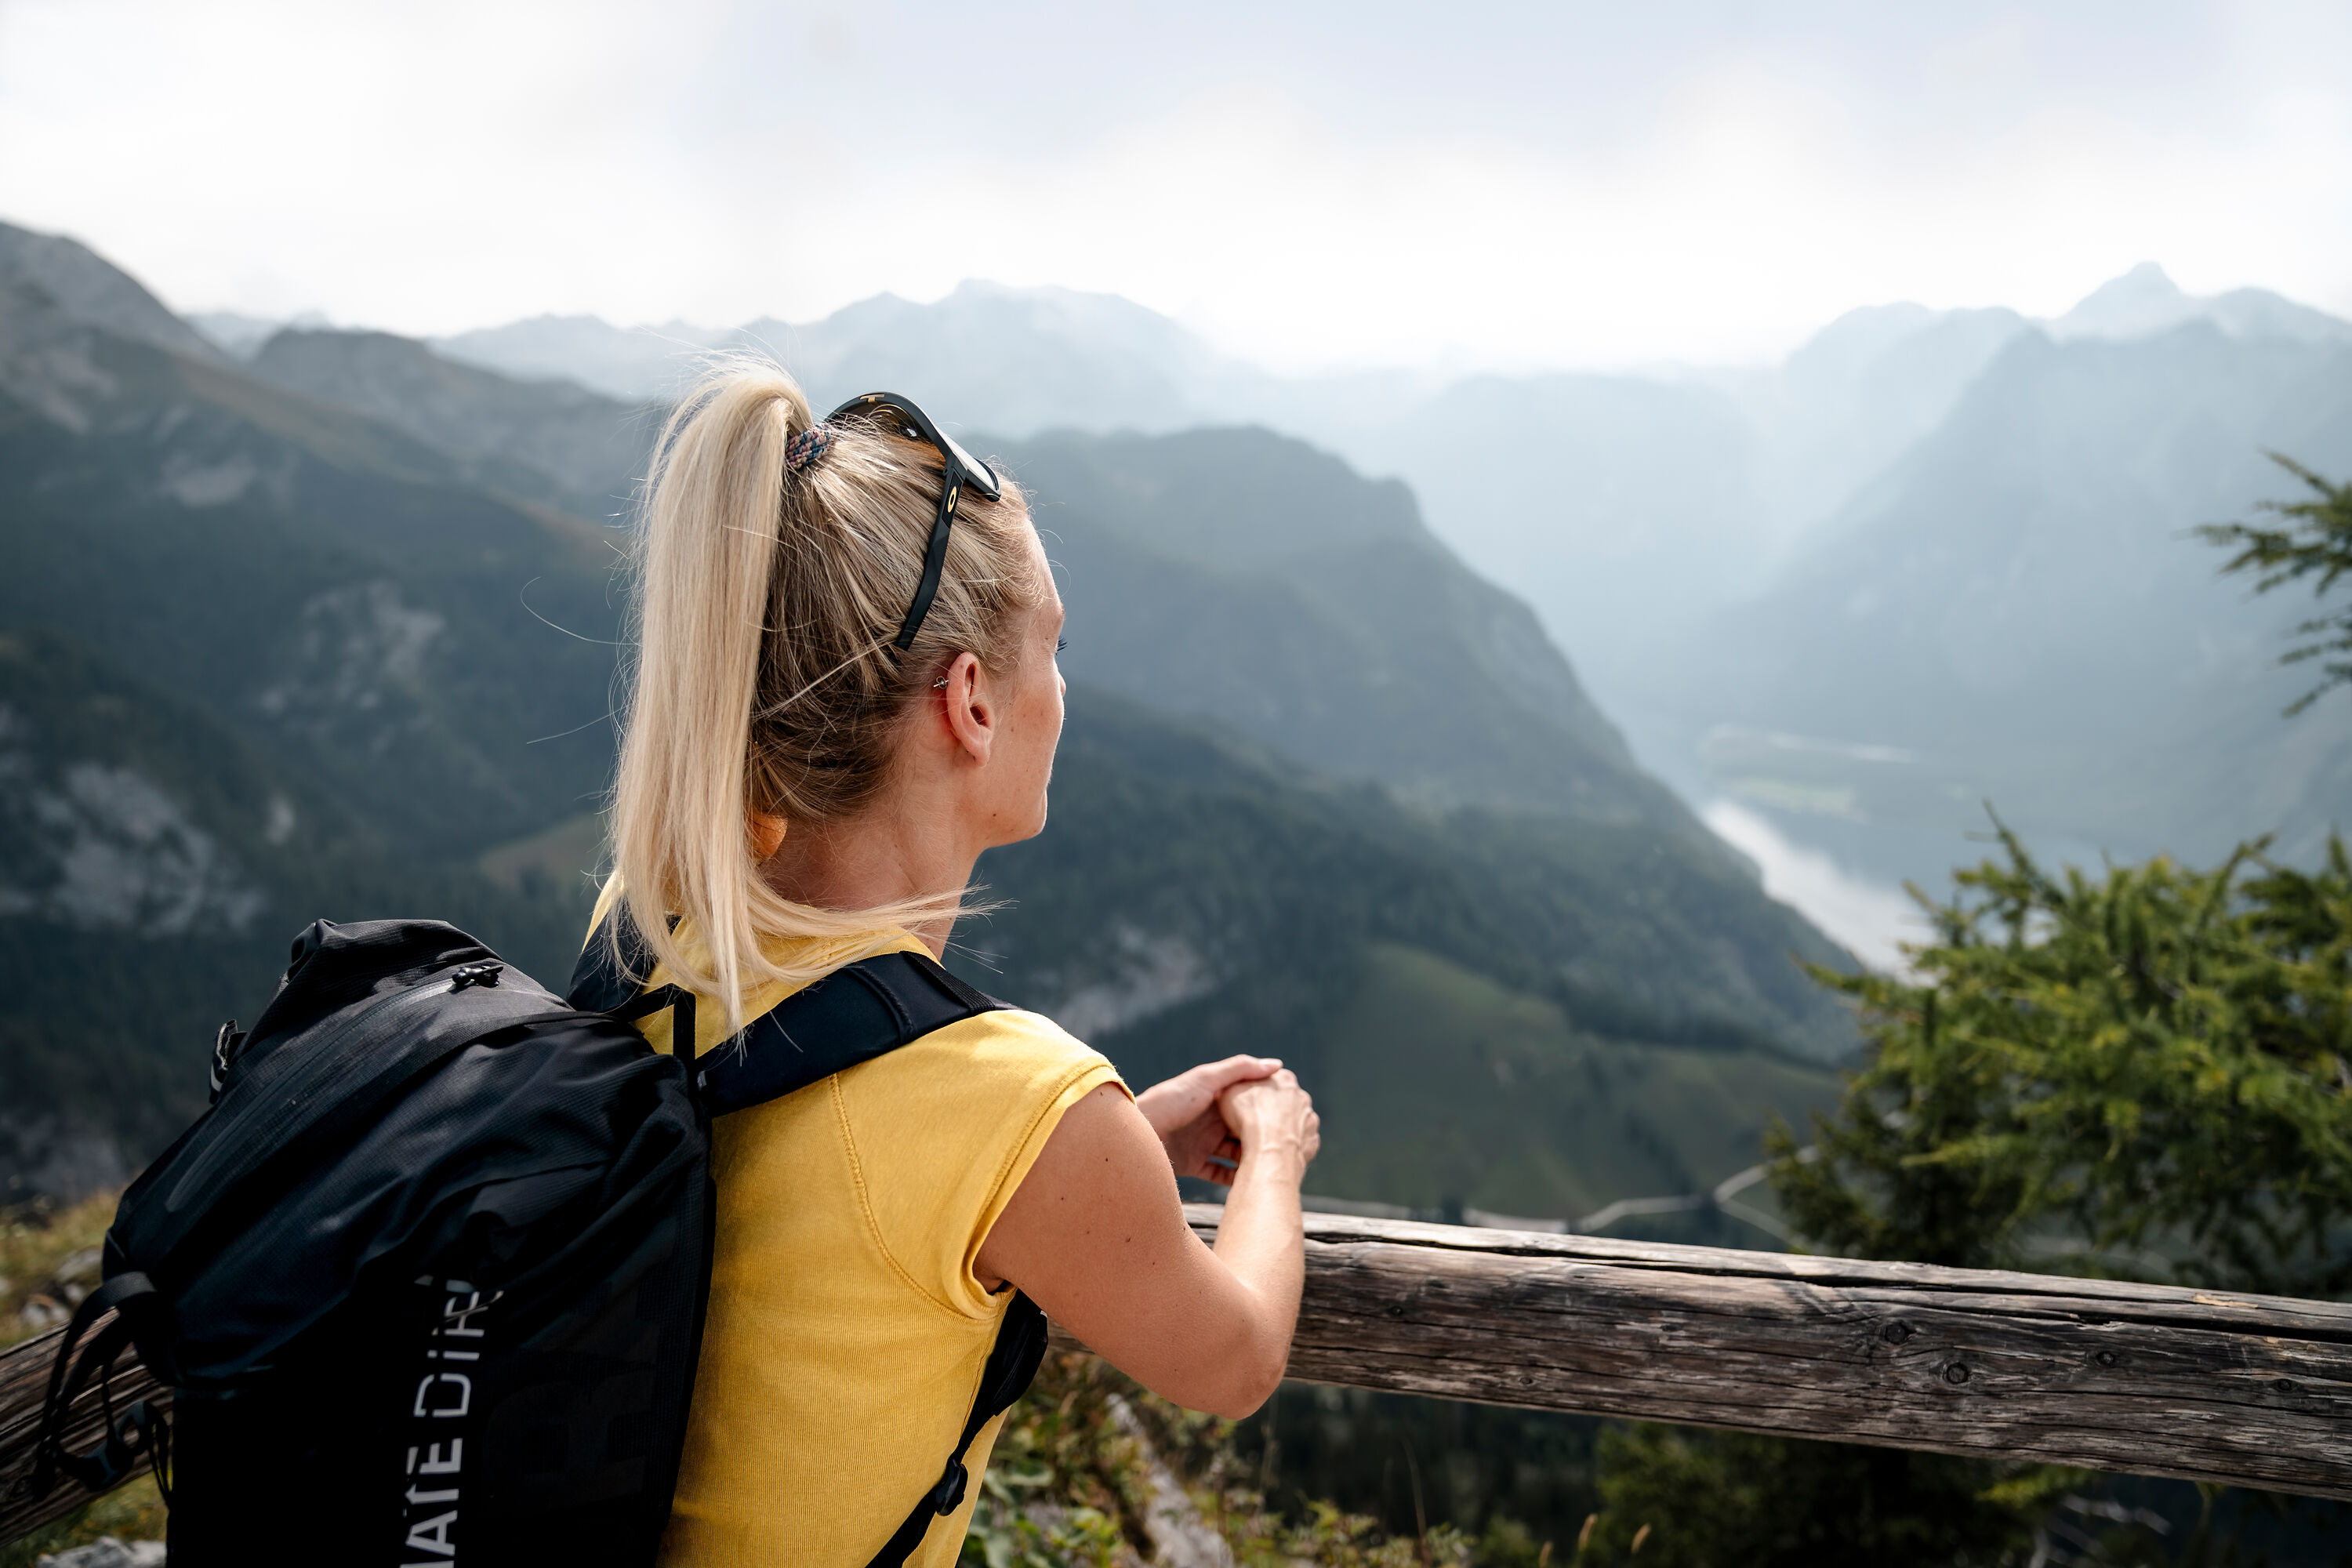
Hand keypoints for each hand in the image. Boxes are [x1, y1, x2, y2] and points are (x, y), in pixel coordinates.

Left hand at [1135, 1055, 1283, 1184]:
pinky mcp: (1193, 1164)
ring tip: (1275, 1163)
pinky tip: (1252, 1179)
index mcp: (1213, 1096)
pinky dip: (1235, 1178)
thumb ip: (1239, 1070)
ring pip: (1236, 1152)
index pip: (1246, 1099)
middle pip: (1244, 1127)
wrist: (1134, 1135)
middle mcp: (1209, 1119)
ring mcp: (1201, 1142)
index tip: (1293, 1110)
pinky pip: (1220, 1173)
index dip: (1267, 1104)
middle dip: (1265, 1134)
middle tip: (1291, 1142)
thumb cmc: (1168, 1101)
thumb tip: (1276, 1064)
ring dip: (1253, 1157)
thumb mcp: (1204, 1079)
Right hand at [1218, 1069, 1319, 1176]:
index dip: (1254, 1092)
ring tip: (1260, 1142)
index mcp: (1283, 1078)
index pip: (1269, 1079)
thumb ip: (1235, 1084)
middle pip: (1282, 1102)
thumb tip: (1233, 1087)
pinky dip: (1287, 1146)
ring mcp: (1309, 1119)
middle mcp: (1301, 1096)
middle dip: (1268, 1111)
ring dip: (1279, 1130)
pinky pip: (1298, 1142)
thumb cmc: (1248, 1116)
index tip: (1243, 1104)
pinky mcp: (1312, 1142)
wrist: (1270, 1148)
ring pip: (1292, 1123)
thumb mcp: (1229, 1090)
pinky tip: (1272, 1152)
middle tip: (1250, 1125)